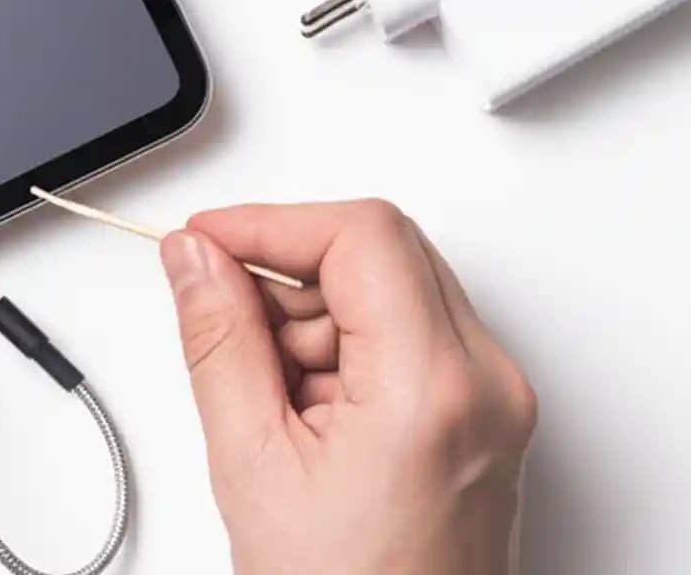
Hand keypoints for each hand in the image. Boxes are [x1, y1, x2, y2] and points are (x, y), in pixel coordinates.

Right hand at [160, 201, 536, 574]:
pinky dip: (347, 352)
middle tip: (223, 314)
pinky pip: (412, 338)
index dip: (270, 225)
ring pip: (395, 291)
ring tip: (270, 400)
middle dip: (290, 273)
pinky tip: (307, 415)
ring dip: (315, 319)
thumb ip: (220, 342)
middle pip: (382, 254)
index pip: (359, 237)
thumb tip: (195, 261)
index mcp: (431, 390)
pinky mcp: (486, 417)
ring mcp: (495, 401)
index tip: (207, 240)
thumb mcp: (253, 466)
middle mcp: (486, 384)